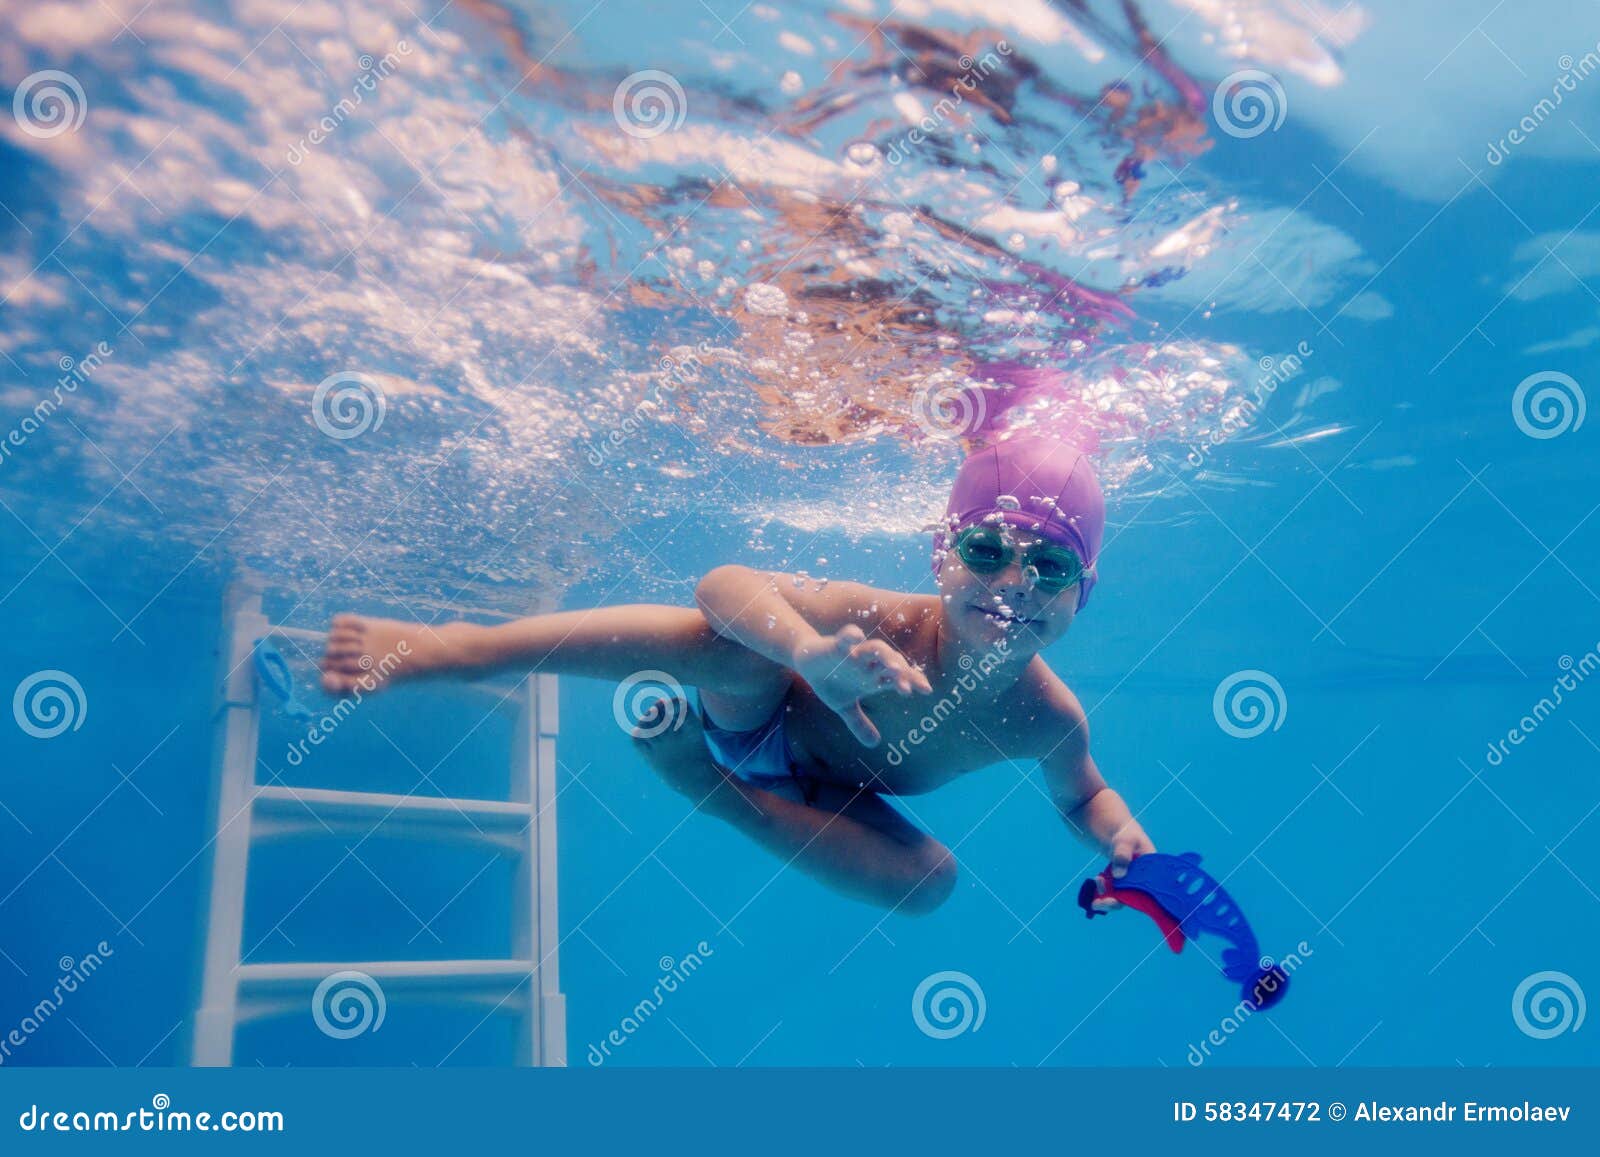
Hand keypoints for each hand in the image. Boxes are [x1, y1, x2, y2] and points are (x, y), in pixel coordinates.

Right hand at [794, 624, 931, 746]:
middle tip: (908, 689)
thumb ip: (859, 723)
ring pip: (876, 649)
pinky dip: (851, 636)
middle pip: (892, 663)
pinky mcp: (836, 646)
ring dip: (886, 657)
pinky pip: (846, 638)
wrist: (807, 661)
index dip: (913, 680)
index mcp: (874, 676)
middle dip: (902, 674)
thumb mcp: (844, 707)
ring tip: (895, 667)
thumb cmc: (831, 681)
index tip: (927, 690)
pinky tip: (858, 637)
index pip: (899, 677)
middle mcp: (869, 663)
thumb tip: (874, 744)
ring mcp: (854, 653)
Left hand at [1090, 820, 1156, 912]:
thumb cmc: (1117, 822)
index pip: (1152, 888)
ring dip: (1109, 896)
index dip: (1143, 900)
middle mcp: (1141, 870)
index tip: (1126, 903)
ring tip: (1097, 887)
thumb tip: (1119, 876)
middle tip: (1103, 902)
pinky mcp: (1114, 870)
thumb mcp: (1123, 838)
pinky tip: (1096, 881)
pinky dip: (1104, 890)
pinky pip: (1112, 887)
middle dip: (1120, 901)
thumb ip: (1122, 855)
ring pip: (1122, 893)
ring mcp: (1127, 871)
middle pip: (1135, 894)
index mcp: (1151, 864)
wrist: (1097, 812)